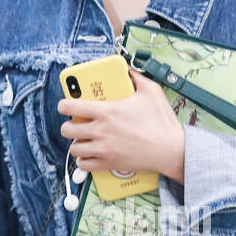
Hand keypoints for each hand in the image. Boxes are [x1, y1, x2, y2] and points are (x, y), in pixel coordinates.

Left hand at [57, 64, 185, 181]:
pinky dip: (84, 160)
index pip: (71, 107)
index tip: (65, 105)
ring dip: (77, 143)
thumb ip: (137, 77)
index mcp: (107, 111)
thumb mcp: (151, 91)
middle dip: (69, 126)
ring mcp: (103, 150)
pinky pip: (84, 165)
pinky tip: (90, 155)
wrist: (171, 150)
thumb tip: (129, 69)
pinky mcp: (109, 164)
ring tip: (84, 140)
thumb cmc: (162, 122)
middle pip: (67, 130)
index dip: (63, 105)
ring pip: (74, 149)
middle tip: (76, 124)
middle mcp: (100, 131)